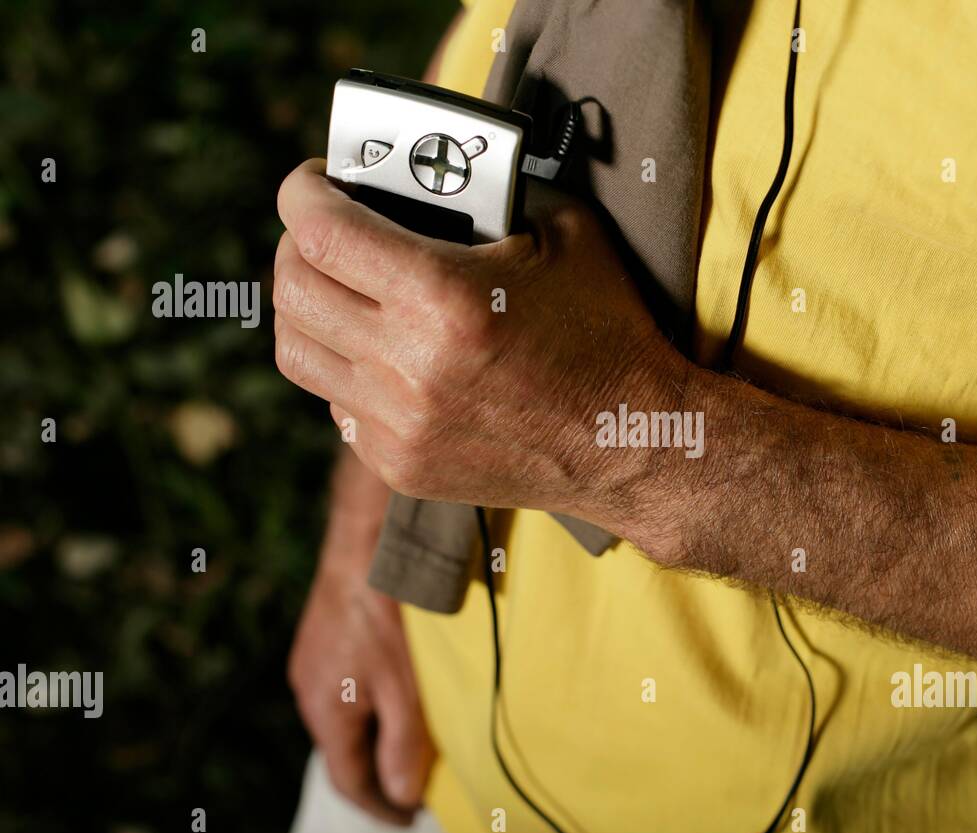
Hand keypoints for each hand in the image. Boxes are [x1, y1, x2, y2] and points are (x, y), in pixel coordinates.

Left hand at [271, 159, 686, 535]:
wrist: (632, 441)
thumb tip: (427, 171)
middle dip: (295, 246)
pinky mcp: (400, 464)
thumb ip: (492, 190)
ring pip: (298, 352)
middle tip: (325, 231)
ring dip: (309, 310)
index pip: (320, 232)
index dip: (301, 193)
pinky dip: (347, 369)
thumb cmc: (606, 331)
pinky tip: (385, 354)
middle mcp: (407, 365)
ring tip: (341, 291)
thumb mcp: (564, 233)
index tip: (314, 182)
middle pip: (291, 290)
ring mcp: (398, 423)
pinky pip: (336, 404)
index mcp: (443, 297)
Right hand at [288, 456, 433, 824]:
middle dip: (375, 776)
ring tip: (408, 748)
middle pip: (342, 752)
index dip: (380, 806)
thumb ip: (403, 746)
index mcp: (325, 713)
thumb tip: (402, 795)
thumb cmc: (388, 615)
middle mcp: (308, 691)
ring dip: (373, 739)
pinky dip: (368, 707)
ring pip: (343, 719)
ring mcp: (311, 662)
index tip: (410, 819)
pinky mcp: (322, 637)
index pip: (349, 780)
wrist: (367, 542)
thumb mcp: (406, 689)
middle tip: (414, 791)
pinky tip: (392, 697)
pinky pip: (343, 689)